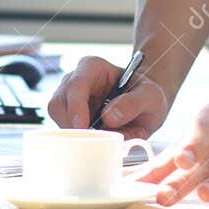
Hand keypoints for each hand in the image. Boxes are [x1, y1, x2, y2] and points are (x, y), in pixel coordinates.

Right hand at [46, 54, 170, 139]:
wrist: (146, 106)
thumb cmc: (146, 95)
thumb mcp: (150, 96)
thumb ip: (133, 104)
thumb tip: (108, 118)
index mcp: (93, 67)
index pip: (76, 84)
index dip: (76, 107)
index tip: (82, 126)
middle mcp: (75, 81)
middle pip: (59, 103)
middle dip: (72, 125)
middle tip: (91, 141)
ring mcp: (70, 100)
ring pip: (58, 119)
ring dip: (77, 134)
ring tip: (103, 138)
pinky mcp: (70, 118)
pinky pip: (66, 131)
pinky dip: (81, 140)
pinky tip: (100, 139)